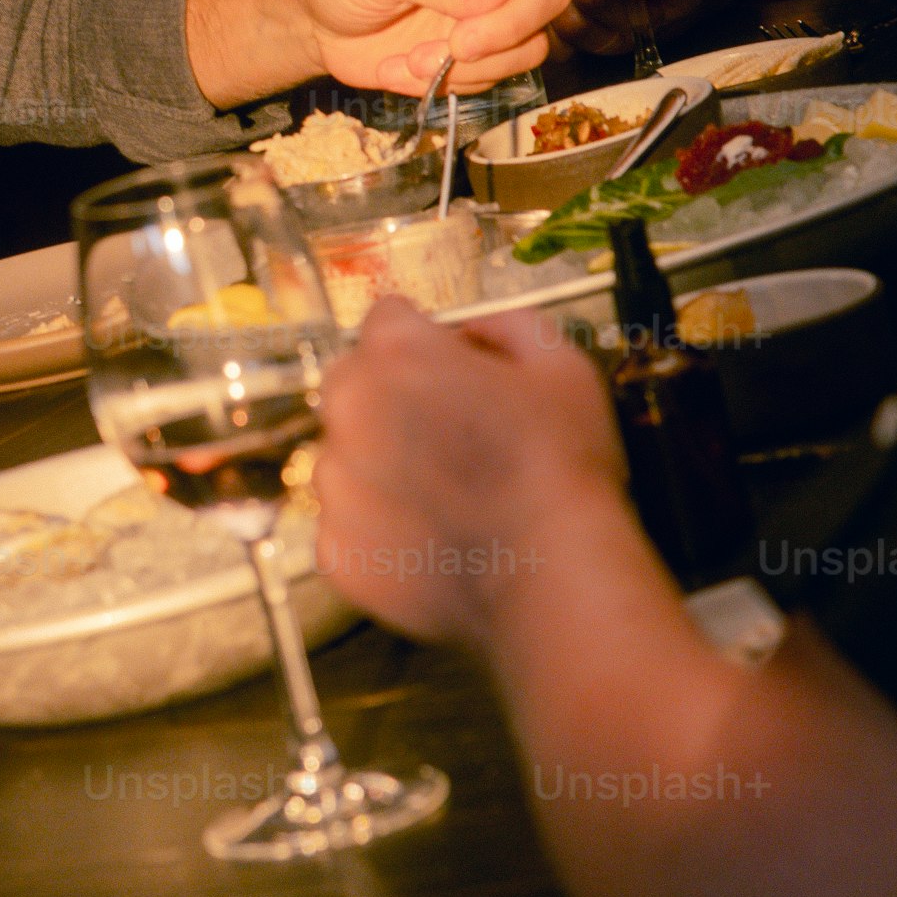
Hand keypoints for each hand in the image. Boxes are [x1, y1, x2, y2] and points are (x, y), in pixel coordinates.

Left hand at [243, 0, 591, 100]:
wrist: (313, 19)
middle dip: (512, 24)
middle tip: (460, 43)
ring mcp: (496, 4)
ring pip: (534, 39)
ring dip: (480, 63)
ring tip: (416, 59)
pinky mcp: (484, 47)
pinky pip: (500, 72)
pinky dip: (456, 82)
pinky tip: (405, 68)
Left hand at [311, 303, 632, 643]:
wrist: (551, 577)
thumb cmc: (561, 467)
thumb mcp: (561, 366)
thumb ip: (506, 328)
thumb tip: (472, 331)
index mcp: (397, 353)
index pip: (387, 319)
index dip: (424, 340)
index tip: (450, 370)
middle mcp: (350, 409)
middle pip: (354, 383)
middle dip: (391, 397)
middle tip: (449, 435)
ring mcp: (337, 484)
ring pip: (346, 456)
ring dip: (381, 464)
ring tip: (444, 494)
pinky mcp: (335, 548)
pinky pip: (347, 522)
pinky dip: (379, 528)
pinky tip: (430, 537)